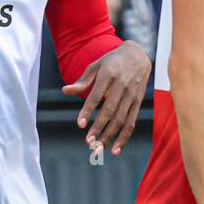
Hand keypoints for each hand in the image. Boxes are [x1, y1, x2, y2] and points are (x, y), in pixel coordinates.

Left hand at [62, 39, 150, 154]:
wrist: (139, 54)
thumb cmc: (111, 61)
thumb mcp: (95, 66)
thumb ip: (82, 81)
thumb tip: (65, 91)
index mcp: (108, 75)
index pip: (96, 96)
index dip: (88, 111)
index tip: (80, 124)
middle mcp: (121, 86)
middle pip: (110, 111)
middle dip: (99, 128)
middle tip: (88, 142)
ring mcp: (132, 95)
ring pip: (121, 119)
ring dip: (110, 136)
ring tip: (98, 148)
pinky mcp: (138, 102)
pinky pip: (132, 122)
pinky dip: (124, 137)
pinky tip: (115, 148)